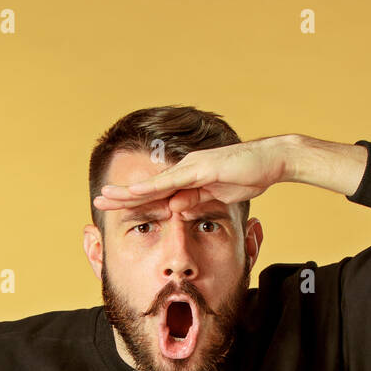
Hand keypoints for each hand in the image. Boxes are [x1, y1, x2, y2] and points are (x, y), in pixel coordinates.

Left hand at [92, 135, 294, 217]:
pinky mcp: (201, 168)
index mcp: (189, 178)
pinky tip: (136, 192)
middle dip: (122, 195)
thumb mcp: (217, 197)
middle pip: (149, 187)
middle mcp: (185, 169)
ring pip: (154, 183)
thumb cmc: (249, 176)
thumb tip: (175, 210)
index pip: (157, 194)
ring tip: (106, 196)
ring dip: (129, 191)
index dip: (135, 201)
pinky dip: (153, 187)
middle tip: (97, 201)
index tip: (115, 208)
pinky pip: (173, 180)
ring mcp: (191, 167)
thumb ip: (196, 202)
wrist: (272, 161)